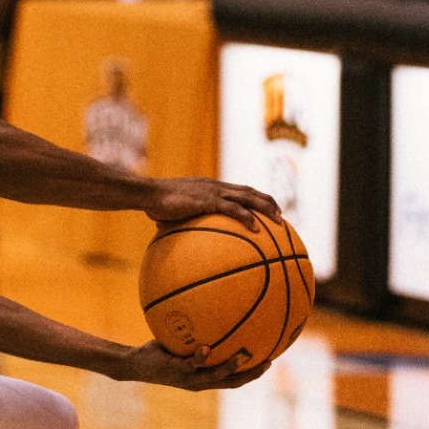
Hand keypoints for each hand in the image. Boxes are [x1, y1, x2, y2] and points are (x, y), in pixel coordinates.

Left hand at [111, 341, 270, 390]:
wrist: (134, 364)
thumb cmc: (158, 351)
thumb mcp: (180, 342)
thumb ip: (195, 333)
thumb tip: (209, 307)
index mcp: (205, 376)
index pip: (235, 379)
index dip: (253, 373)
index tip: (270, 361)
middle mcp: (200, 381)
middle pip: (232, 382)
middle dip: (250, 373)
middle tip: (267, 362)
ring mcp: (188, 378)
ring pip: (215, 376)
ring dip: (230, 367)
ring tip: (243, 356)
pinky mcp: (175, 371)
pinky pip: (191, 365)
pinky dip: (200, 357)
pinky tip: (207, 347)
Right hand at [143, 177, 281, 230]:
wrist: (148, 194)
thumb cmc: (156, 205)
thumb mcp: (173, 215)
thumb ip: (181, 224)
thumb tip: (178, 242)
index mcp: (209, 187)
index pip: (238, 189)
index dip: (254, 198)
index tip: (266, 209)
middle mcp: (214, 186)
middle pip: (249, 191)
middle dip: (267, 202)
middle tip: (281, 216)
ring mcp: (212, 192)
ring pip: (247, 197)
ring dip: (265, 208)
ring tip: (279, 221)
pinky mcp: (207, 200)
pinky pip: (233, 209)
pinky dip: (247, 218)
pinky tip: (257, 229)